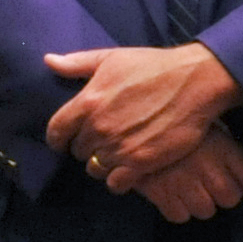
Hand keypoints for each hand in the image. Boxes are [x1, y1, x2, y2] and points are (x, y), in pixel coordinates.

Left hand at [44, 43, 242, 192]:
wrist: (194, 82)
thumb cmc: (152, 66)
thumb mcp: (110, 58)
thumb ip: (76, 63)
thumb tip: (48, 61)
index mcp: (87, 102)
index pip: (56, 131)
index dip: (57, 138)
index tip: (64, 140)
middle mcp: (99, 128)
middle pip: (78, 151)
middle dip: (86, 147)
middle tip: (101, 140)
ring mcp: (119, 147)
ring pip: (94, 168)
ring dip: (102, 163)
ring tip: (115, 154)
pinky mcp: (141, 163)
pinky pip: (115, 184)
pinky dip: (118, 179)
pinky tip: (127, 169)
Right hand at [133, 125, 242, 222]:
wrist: (128, 123)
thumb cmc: (173, 121)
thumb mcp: (207, 125)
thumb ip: (231, 147)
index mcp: (222, 148)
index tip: (238, 180)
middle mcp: (208, 169)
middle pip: (230, 199)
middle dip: (223, 195)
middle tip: (211, 186)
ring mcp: (185, 184)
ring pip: (205, 211)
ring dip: (199, 204)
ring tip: (189, 189)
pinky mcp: (161, 195)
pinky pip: (179, 216)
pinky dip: (176, 209)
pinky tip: (171, 194)